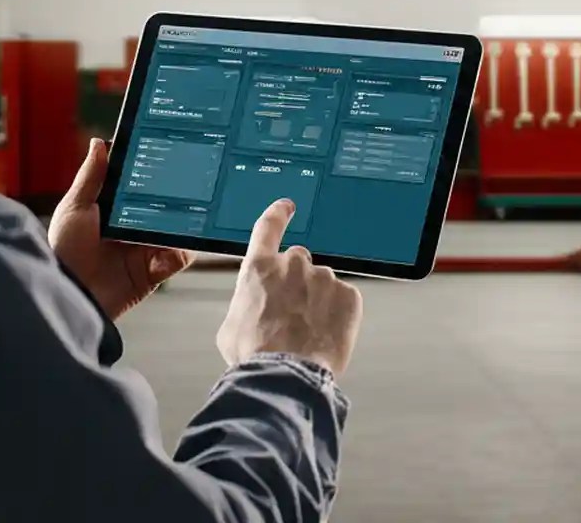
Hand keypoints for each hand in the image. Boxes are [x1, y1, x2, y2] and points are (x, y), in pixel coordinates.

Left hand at [49, 138, 194, 319]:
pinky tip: (164, 251)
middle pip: (166, 205)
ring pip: (178, 229)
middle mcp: (134, 227)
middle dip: (177, 196)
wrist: (73, 294)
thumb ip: (91, 176)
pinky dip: (178, 252)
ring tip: (180, 220)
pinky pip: (180, 256)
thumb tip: (99, 142)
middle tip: (186, 184)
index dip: (154, 172)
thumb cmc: (65, 251)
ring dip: (182, 225)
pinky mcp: (156, 270)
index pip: (142, 185)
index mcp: (115, 210)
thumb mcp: (75, 207)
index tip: (168, 155)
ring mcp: (146, 248)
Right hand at [216, 199, 363, 377]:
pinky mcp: (349, 295)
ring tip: (308, 332)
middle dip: (298, 281)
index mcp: (259, 268)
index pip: (268, 227)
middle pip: (299, 261)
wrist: (285, 374)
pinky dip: (338, 314)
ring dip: (318, 301)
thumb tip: (253, 307)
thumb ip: (247, 303)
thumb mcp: (232, 326)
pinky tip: (325, 334)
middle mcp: (293, 265)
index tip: (286, 206)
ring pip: (323, 284)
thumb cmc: (255, 353)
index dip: (278, 214)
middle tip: (293, 312)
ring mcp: (324, 278)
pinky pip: (345, 300)